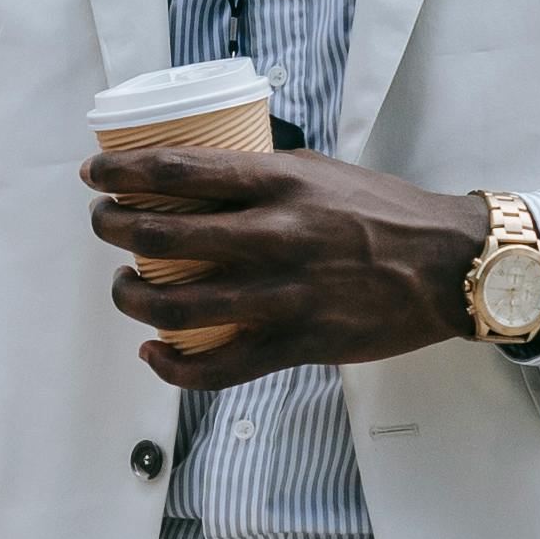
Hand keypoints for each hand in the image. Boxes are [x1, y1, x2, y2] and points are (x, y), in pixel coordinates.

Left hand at [83, 141, 488, 387]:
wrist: (447, 264)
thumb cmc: (380, 212)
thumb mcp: (316, 171)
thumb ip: (258, 177)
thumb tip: (193, 178)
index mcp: (280, 182)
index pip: (177, 170)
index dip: (120, 170)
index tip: (92, 171)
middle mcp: (276, 236)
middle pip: (161, 236)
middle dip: (112, 228)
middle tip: (104, 224)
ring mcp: (284, 295)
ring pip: (176, 307)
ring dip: (130, 298)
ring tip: (123, 286)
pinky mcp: (297, 343)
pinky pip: (217, 368)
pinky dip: (172, 367)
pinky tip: (153, 353)